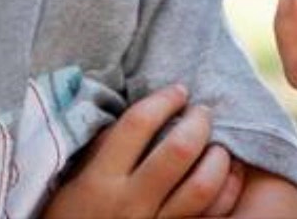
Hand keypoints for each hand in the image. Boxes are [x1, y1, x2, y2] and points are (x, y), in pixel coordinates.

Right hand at [43, 84, 246, 218]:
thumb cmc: (68, 217)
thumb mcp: (73, 181)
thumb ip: (104, 147)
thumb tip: (144, 113)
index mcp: (100, 181)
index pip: (138, 124)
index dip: (164, 100)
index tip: (178, 91)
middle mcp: (130, 204)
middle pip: (179, 150)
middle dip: (198, 122)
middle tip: (202, 111)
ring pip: (202, 186)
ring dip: (218, 158)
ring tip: (217, 145)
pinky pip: (210, 214)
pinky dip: (226, 190)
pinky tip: (228, 175)